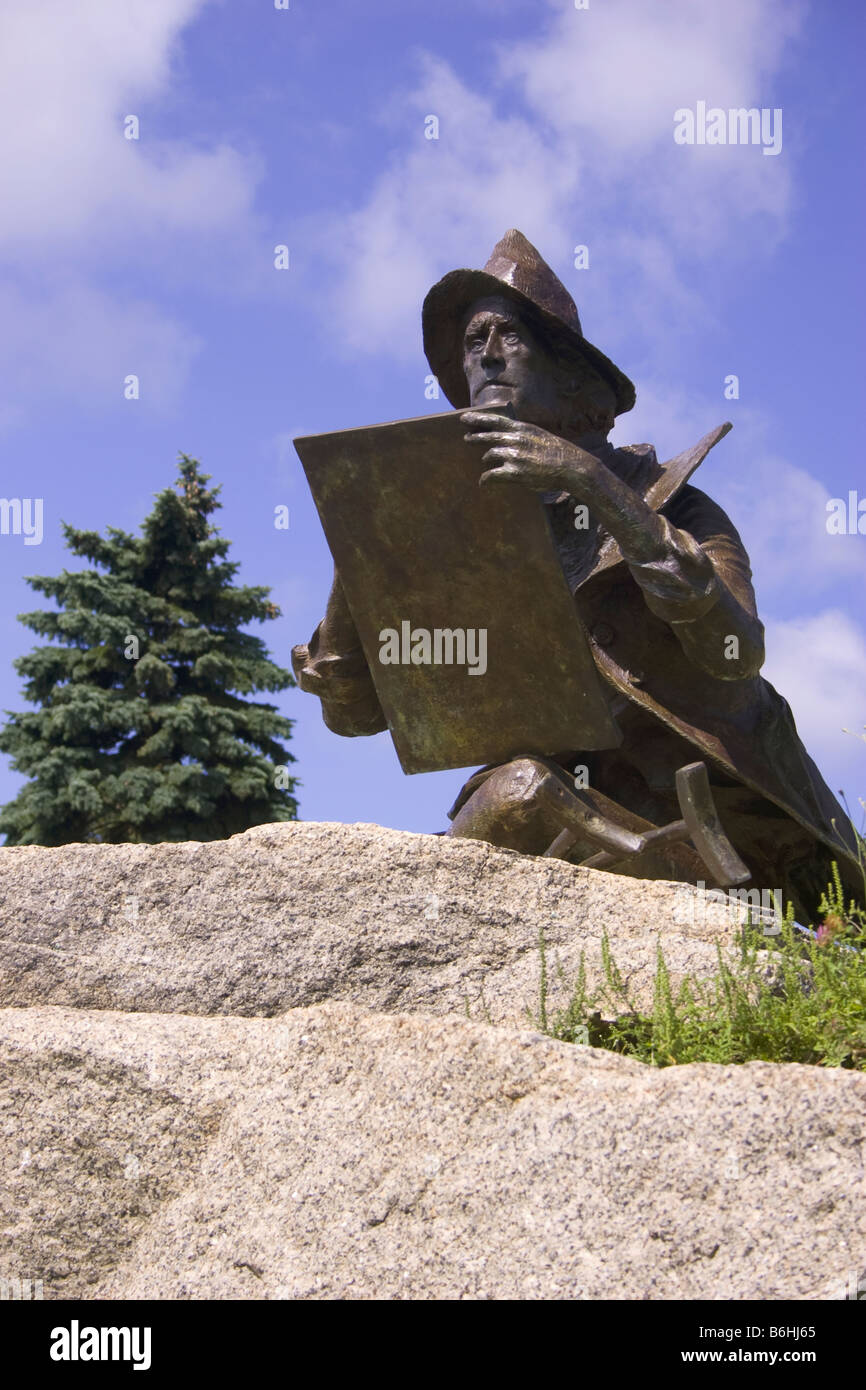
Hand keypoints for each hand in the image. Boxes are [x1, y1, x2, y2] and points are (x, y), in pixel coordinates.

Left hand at [462, 411, 597, 493]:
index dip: (478, 419)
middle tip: (466, 437)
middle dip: (475, 436)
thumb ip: (525, 435)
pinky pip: (491, 475)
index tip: (465, 417)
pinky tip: (483, 482)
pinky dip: (486, 479)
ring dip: (486, 459)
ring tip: (484, 461)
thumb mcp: (541, 436)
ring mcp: (513, 455)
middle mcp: (515, 439)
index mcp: (523, 428)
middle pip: (488, 436)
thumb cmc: (559, 453)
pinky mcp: (513, 472)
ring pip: (490, 455)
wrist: (571, 466)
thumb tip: (512, 436)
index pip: (495, 420)